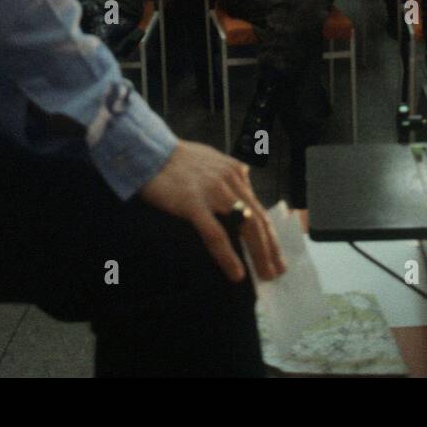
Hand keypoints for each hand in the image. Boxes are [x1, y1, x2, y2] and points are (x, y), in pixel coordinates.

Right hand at [139, 141, 284, 282]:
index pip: (258, 208)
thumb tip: (244, 182)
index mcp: (235, 172)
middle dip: (271, 248)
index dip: (270, 234)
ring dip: (259, 254)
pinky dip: (229, 256)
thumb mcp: (211, 159)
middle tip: (278, 270)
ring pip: (245, 227)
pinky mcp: (193, 203)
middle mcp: (230, 180)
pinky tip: (237, 273)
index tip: (277, 254)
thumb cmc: (176, 159)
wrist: (148, 151)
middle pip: (258, 220)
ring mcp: (213, 192)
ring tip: (266, 275)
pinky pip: (216, 235)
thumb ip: (229, 173)